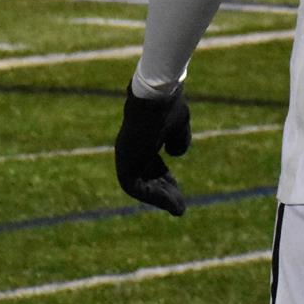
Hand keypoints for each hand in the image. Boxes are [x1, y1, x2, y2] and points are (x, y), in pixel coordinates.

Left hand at [115, 82, 191, 214]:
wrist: (156, 96)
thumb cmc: (168, 106)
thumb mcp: (178, 124)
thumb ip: (177, 139)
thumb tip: (175, 153)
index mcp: (141, 138)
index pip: (149, 164)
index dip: (163, 177)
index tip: (177, 188)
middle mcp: (130, 149)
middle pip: (145, 176)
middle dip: (163, 191)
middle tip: (179, 206)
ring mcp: (125, 155)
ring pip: (139, 185)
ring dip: (159, 197)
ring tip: (177, 207)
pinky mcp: (124, 161)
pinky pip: (135, 187)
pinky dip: (153, 196)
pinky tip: (170, 200)